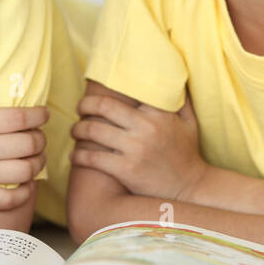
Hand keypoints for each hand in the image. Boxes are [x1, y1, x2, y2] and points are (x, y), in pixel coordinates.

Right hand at [0, 68, 48, 209]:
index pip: (20, 117)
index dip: (39, 115)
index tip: (43, 115)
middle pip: (28, 143)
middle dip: (41, 138)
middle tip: (39, 136)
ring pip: (25, 170)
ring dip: (37, 162)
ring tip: (35, 157)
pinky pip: (10, 198)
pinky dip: (25, 191)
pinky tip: (23, 182)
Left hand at [70, 89, 205, 199]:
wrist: (190, 188)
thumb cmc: (187, 152)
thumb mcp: (189, 122)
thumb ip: (181, 99)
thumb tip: (175, 76)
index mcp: (158, 113)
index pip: (124, 92)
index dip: (105, 92)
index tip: (95, 93)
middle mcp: (145, 128)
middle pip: (103, 107)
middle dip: (85, 106)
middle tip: (79, 109)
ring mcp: (135, 149)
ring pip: (94, 131)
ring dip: (78, 130)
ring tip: (75, 131)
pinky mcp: (126, 170)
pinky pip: (93, 158)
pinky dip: (78, 156)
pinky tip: (73, 156)